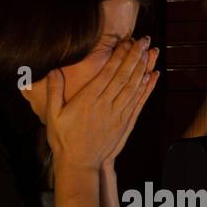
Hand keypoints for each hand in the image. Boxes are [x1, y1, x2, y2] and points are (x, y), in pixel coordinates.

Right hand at [45, 38, 158, 171]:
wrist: (79, 165)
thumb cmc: (64, 140)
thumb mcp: (53, 116)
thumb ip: (54, 92)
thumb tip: (53, 70)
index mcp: (88, 100)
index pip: (107, 73)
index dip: (119, 56)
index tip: (126, 42)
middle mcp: (105, 105)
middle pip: (124, 76)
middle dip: (135, 56)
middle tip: (144, 40)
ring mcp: (117, 115)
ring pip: (133, 88)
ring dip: (143, 68)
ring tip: (150, 52)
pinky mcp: (124, 124)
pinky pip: (138, 103)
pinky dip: (147, 89)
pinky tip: (153, 77)